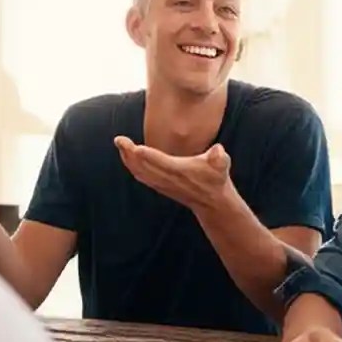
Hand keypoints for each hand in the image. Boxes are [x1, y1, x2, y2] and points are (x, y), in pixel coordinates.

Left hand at [114, 137, 231, 211]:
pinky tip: (127, 158)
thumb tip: (218, 150)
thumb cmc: (216, 178)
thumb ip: (219, 157)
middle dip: (130, 154)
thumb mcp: (222, 164)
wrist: (212, 202)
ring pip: (139, 172)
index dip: (148, 156)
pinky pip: (141, 177)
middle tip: (119, 139)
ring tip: (120, 145)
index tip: (135, 147)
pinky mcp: (160, 186)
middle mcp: (168, 178)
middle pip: (144, 167)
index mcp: (180, 170)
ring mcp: (162, 184)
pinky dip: (132, 167)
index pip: (161, 162)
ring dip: (128, 160)